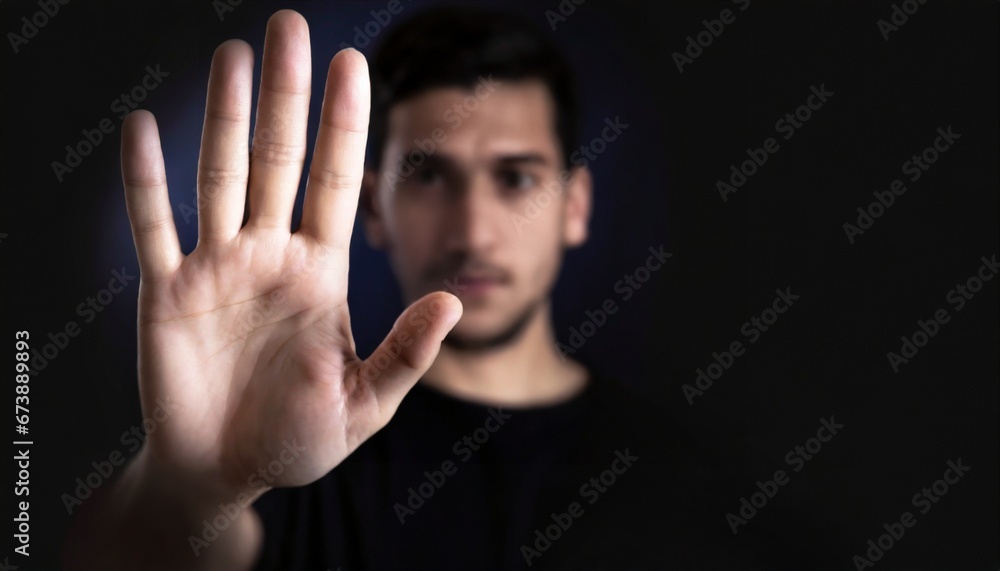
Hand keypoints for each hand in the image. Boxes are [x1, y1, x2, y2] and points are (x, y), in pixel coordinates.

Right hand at [120, 10, 460, 498]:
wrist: (228, 473)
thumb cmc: (299, 440)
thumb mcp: (367, 402)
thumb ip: (408, 352)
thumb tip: (454, 303)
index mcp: (321, 273)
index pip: (336, 181)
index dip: (344, 123)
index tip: (354, 63)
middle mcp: (270, 255)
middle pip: (280, 159)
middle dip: (286, 95)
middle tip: (290, 26)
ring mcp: (218, 267)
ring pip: (222, 176)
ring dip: (225, 117)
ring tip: (233, 56)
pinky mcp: (169, 292)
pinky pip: (156, 226)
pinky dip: (147, 180)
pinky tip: (146, 128)